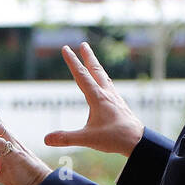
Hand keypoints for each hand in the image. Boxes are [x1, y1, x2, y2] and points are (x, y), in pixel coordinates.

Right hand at [43, 42, 144, 156]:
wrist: (138, 140)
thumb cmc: (114, 138)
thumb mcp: (87, 139)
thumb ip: (66, 138)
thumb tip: (46, 139)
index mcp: (97, 98)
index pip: (81, 75)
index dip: (72, 61)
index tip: (66, 48)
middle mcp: (106, 93)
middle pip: (96, 70)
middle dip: (88, 57)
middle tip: (84, 44)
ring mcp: (115, 97)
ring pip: (104, 77)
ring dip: (96, 66)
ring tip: (93, 60)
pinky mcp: (120, 103)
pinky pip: (110, 86)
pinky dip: (104, 79)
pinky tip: (105, 83)